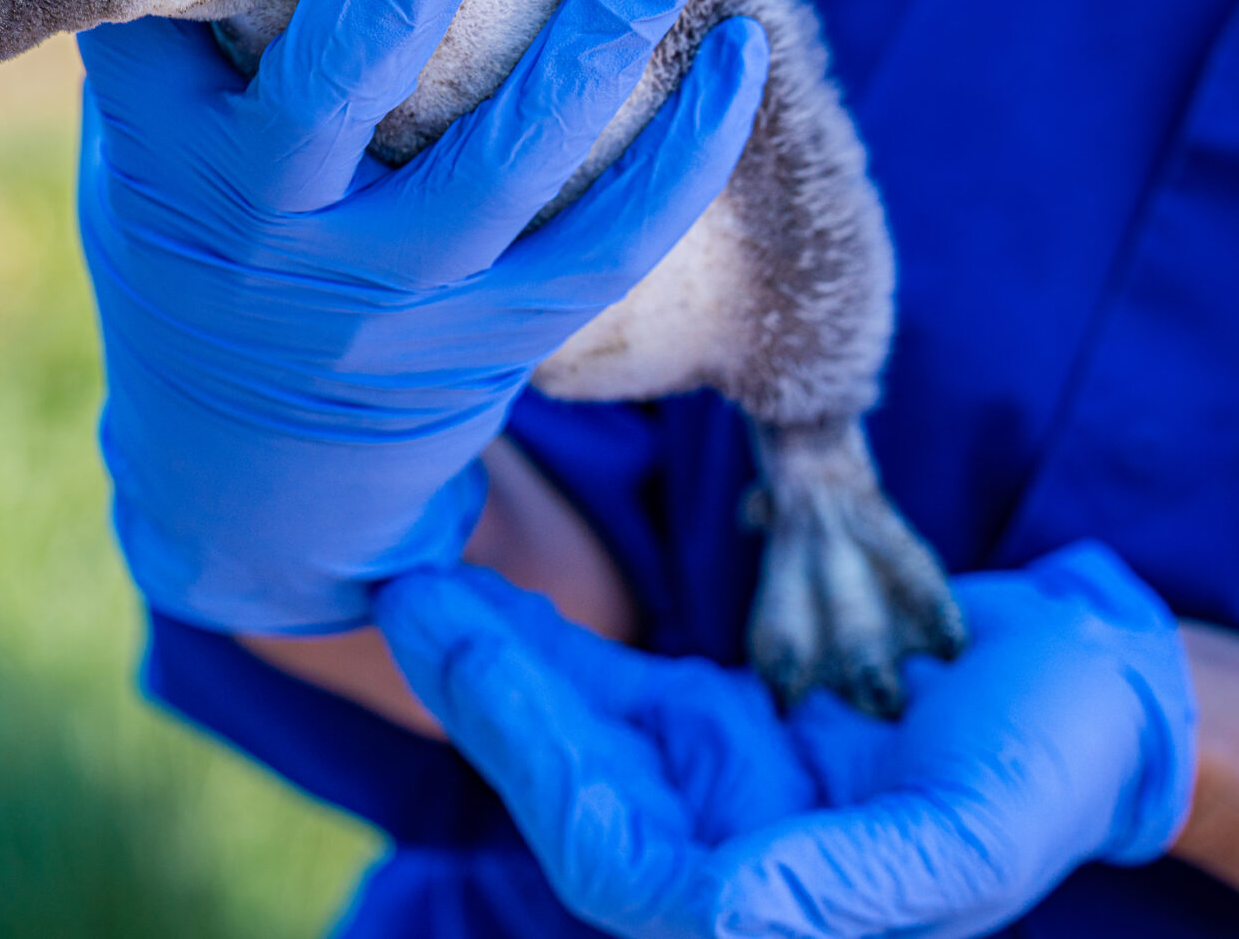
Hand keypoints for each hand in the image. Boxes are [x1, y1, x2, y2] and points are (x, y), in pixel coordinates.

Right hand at [53, 0, 769, 633]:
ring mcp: (407, 303)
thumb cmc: (193, 237)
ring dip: (608, 43)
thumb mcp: (138, 108)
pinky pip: (608, 245)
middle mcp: (295, 246)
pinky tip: (739, 58)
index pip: (232, 37)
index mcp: (194, 174)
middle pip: (369, 95)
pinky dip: (683, 155)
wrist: (254, 456)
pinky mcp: (502, 340)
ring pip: (520, 171)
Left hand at [375, 543, 1197, 938]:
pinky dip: (543, 646)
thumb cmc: (1044, 768)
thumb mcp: (972, 829)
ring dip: (492, 661)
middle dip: (481, 694)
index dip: (533, 757)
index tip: (469, 654)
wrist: (1079, 696)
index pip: (611, 853)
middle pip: (562, 786)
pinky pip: (601, 691)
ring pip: (567, 734)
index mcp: (769, 901)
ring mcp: (705, 789)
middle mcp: (716, 853)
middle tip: (409, 596)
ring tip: (420, 584)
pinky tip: (486, 599)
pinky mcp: (707, 727)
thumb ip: (854, 882)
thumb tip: (723, 908)